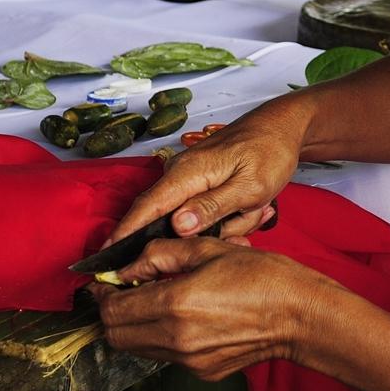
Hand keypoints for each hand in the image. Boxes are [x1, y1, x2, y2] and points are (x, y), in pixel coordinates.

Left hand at [88, 237, 333, 380]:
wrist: (299, 314)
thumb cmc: (263, 277)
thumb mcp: (210, 249)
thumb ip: (162, 254)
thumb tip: (130, 263)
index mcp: (176, 303)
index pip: (113, 310)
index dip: (103, 295)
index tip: (105, 283)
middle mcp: (176, 338)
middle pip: (117, 336)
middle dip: (113, 313)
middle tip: (126, 292)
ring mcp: (189, 360)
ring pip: (139, 348)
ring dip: (137, 326)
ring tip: (158, 301)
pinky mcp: (202, 370)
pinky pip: (167, 356)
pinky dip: (164, 337)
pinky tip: (187, 317)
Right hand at [107, 98, 308, 244]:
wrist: (283, 127)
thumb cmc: (270, 152)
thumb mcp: (250, 186)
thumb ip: (213, 207)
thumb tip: (176, 226)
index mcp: (187, 173)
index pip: (146, 208)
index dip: (125, 236)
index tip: (106, 263)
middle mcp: (181, 174)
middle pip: (175, 222)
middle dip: (212, 230)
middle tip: (250, 215)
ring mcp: (191, 178)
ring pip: (197, 221)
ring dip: (230, 221)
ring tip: (257, 204)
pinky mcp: (202, 183)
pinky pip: (207, 212)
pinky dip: (232, 215)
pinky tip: (254, 205)